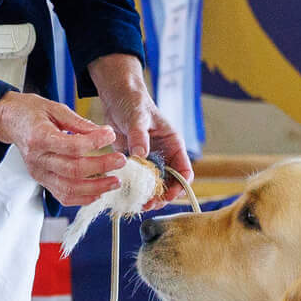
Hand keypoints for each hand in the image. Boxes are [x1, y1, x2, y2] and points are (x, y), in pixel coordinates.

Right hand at [0, 91, 123, 205]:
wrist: (10, 121)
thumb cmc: (31, 112)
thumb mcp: (55, 108)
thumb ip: (79, 123)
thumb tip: (103, 133)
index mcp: (39, 138)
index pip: (71, 146)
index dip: (95, 142)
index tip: (111, 135)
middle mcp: (37, 160)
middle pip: (73, 170)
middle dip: (102, 167)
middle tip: (121, 160)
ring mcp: (39, 173)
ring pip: (69, 188)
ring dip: (96, 188)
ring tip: (115, 181)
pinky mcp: (42, 181)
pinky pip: (63, 196)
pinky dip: (83, 198)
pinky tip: (99, 192)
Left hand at [89, 53, 191, 208]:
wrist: (116, 96)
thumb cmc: (133, 101)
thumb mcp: (137, 117)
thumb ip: (139, 136)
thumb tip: (141, 155)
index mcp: (173, 144)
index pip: (184, 170)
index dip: (179, 185)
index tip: (167, 194)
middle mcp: (164, 155)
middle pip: (169, 183)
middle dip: (161, 196)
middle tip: (149, 204)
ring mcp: (148, 160)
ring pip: (153, 185)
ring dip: (147, 196)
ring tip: (137, 204)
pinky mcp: (133, 162)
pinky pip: (136, 180)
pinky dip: (132, 189)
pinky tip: (125, 195)